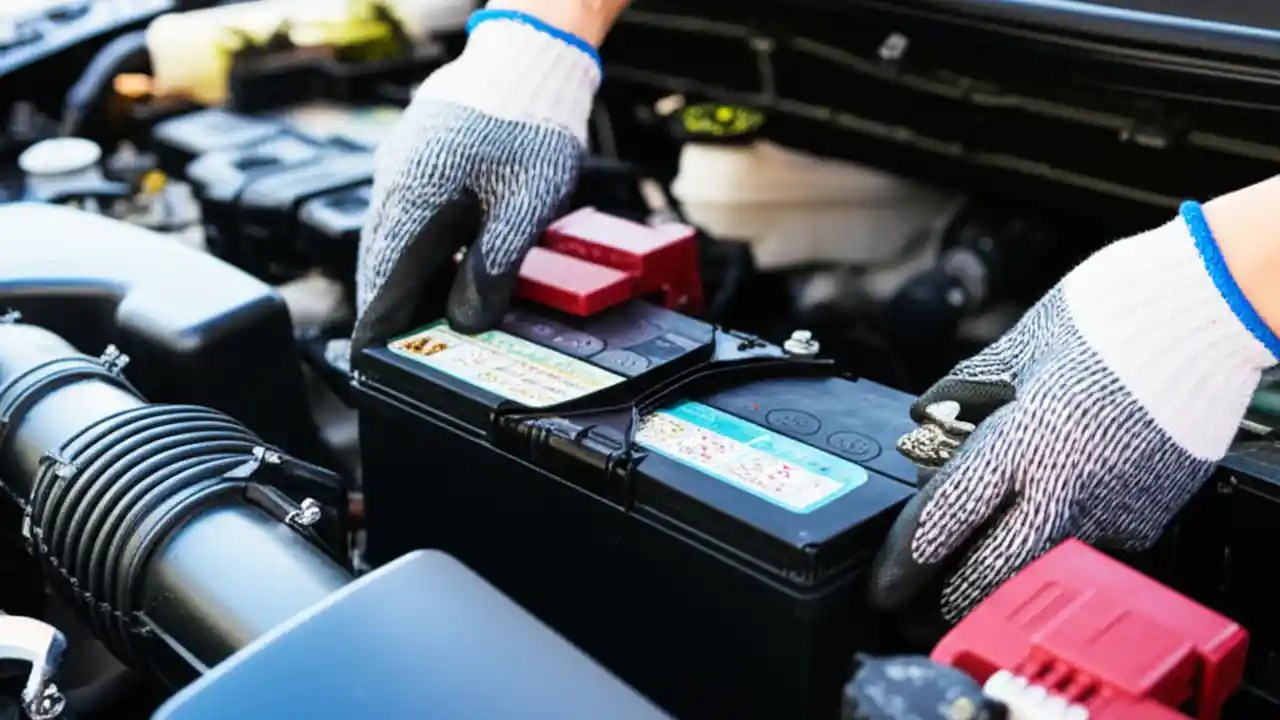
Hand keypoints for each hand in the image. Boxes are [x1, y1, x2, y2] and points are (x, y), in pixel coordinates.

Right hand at [352, 10, 601, 351]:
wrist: (530, 58)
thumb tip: (468, 322)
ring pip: (389, 238)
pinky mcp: (414, 154)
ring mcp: (399, 165)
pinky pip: (402, 213)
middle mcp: (394, 185)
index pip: (383, 286)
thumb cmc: (532, 127)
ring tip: (425, 314)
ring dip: (404, 278)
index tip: (373, 364)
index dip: (380, 331)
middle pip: (379, 266)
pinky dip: (415, 246)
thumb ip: (493, 269)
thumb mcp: (525, 208)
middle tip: (403, 348)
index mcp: (414, 205)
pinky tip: (441, 259)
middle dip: (390, 310)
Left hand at [870, 202, 1279, 622]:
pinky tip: (1047, 510)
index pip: (946, 519)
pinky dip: (1056, 538)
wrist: (1206, 314)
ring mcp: (1113, 511)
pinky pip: (1085, 545)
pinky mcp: (1146, 519)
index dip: (905, 563)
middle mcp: (1068, 488)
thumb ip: (962, 391)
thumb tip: (924, 419)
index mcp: (1022, 440)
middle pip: (994, 575)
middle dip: (950, 602)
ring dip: (1003, 574)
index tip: (884, 588)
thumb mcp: (1016, 347)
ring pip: (1040, 569)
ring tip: (974, 563)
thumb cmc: (1109, 318)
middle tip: (919, 608)